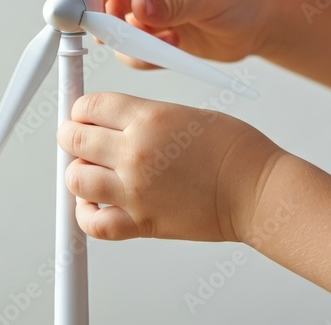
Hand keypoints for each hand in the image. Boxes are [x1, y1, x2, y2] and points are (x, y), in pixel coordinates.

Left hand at [57, 92, 284, 241]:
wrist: (259, 190)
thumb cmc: (232, 150)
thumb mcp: (182, 112)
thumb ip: (140, 117)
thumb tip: (107, 123)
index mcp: (147, 118)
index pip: (88, 106)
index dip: (81, 110)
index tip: (83, 115)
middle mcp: (135, 153)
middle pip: (73, 139)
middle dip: (71, 136)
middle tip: (79, 140)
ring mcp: (135, 190)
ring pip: (76, 179)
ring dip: (78, 173)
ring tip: (91, 172)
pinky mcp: (143, 222)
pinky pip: (94, 223)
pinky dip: (87, 215)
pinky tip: (95, 205)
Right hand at [85, 0, 287, 66]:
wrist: (265, 28)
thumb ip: (173, 3)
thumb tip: (137, 8)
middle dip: (106, 8)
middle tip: (107, 26)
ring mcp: (153, 7)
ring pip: (118, 20)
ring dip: (127, 35)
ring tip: (155, 40)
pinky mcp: (156, 33)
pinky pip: (134, 45)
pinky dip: (142, 53)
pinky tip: (168, 48)